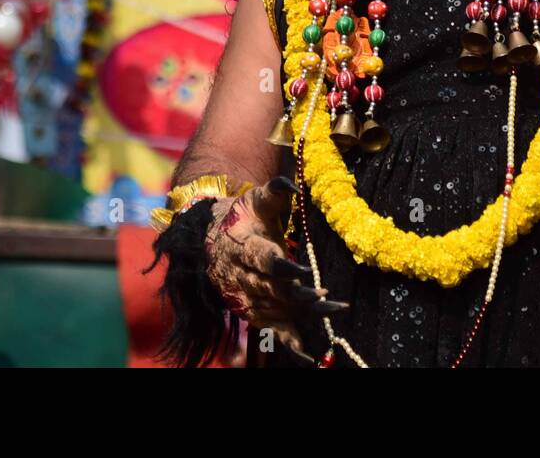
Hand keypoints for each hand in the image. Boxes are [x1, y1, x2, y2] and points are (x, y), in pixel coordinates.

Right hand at [204, 176, 346, 363]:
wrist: (207, 240)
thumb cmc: (241, 217)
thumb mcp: (256, 199)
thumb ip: (275, 191)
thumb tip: (293, 184)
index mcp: (245, 247)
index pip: (264, 260)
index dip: (282, 268)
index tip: (302, 272)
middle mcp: (243, 276)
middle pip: (272, 290)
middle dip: (298, 296)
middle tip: (326, 297)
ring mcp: (245, 297)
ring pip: (275, 311)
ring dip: (302, 315)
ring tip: (332, 311)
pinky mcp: (250, 311)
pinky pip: (269, 330)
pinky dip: (288, 342)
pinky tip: (308, 355)